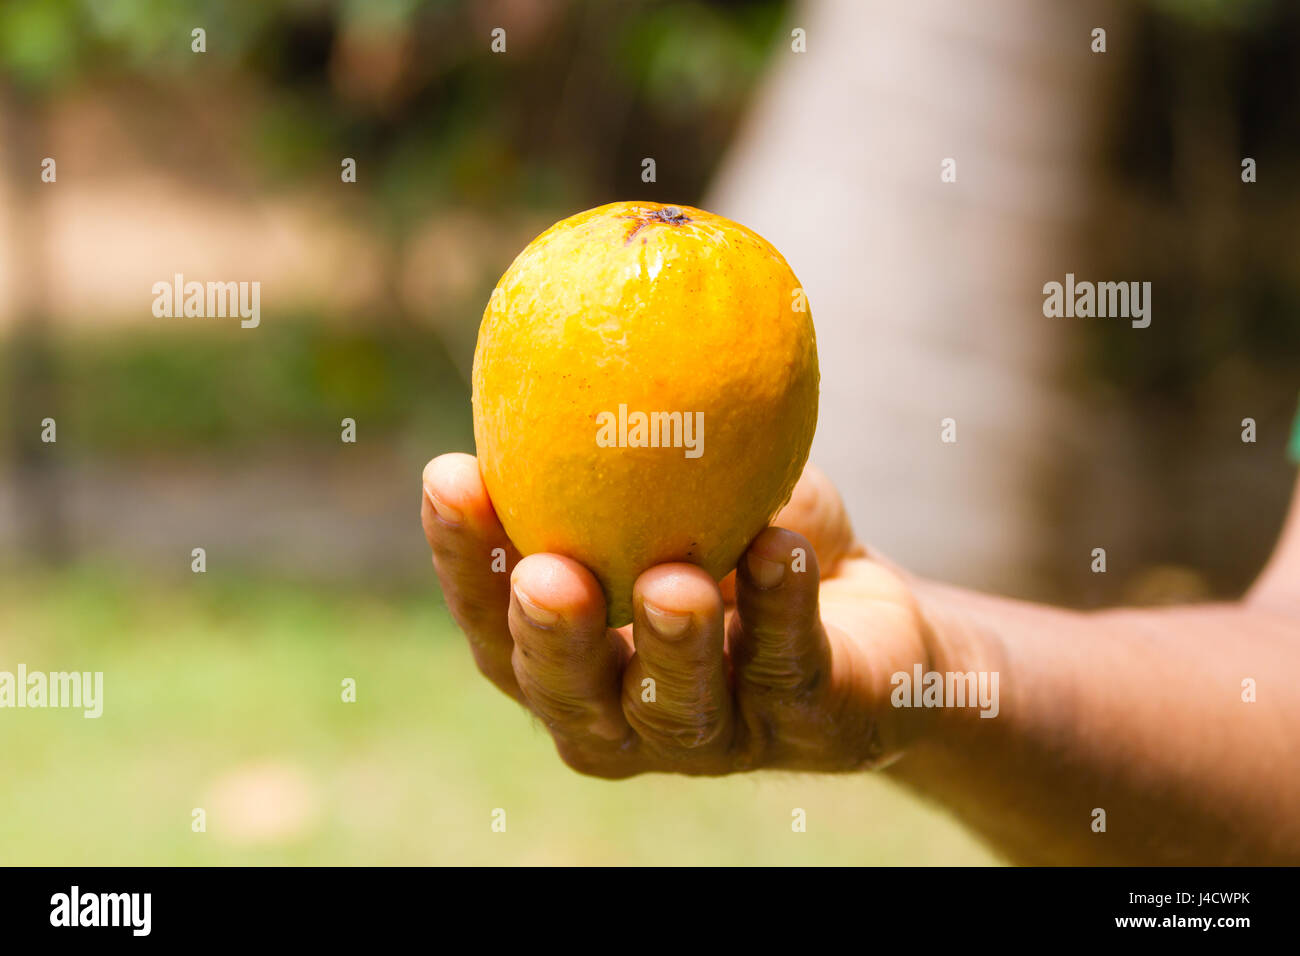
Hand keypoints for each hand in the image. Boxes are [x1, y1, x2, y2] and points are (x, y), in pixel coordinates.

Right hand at [421, 454, 937, 776]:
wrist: (876, 618)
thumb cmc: (750, 542)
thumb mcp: (685, 487)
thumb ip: (619, 452)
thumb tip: (555, 338)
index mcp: (577, 664)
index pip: (497, 629)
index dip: (463, 564)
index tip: (449, 476)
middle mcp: (629, 719)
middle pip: (566, 697)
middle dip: (552, 637)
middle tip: (547, 574)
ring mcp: (720, 739)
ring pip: (678, 710)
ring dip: (673, 646)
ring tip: (673, 580)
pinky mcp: (812, 728)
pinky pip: (790, 669)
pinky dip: (782, 609)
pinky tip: (779, 547)